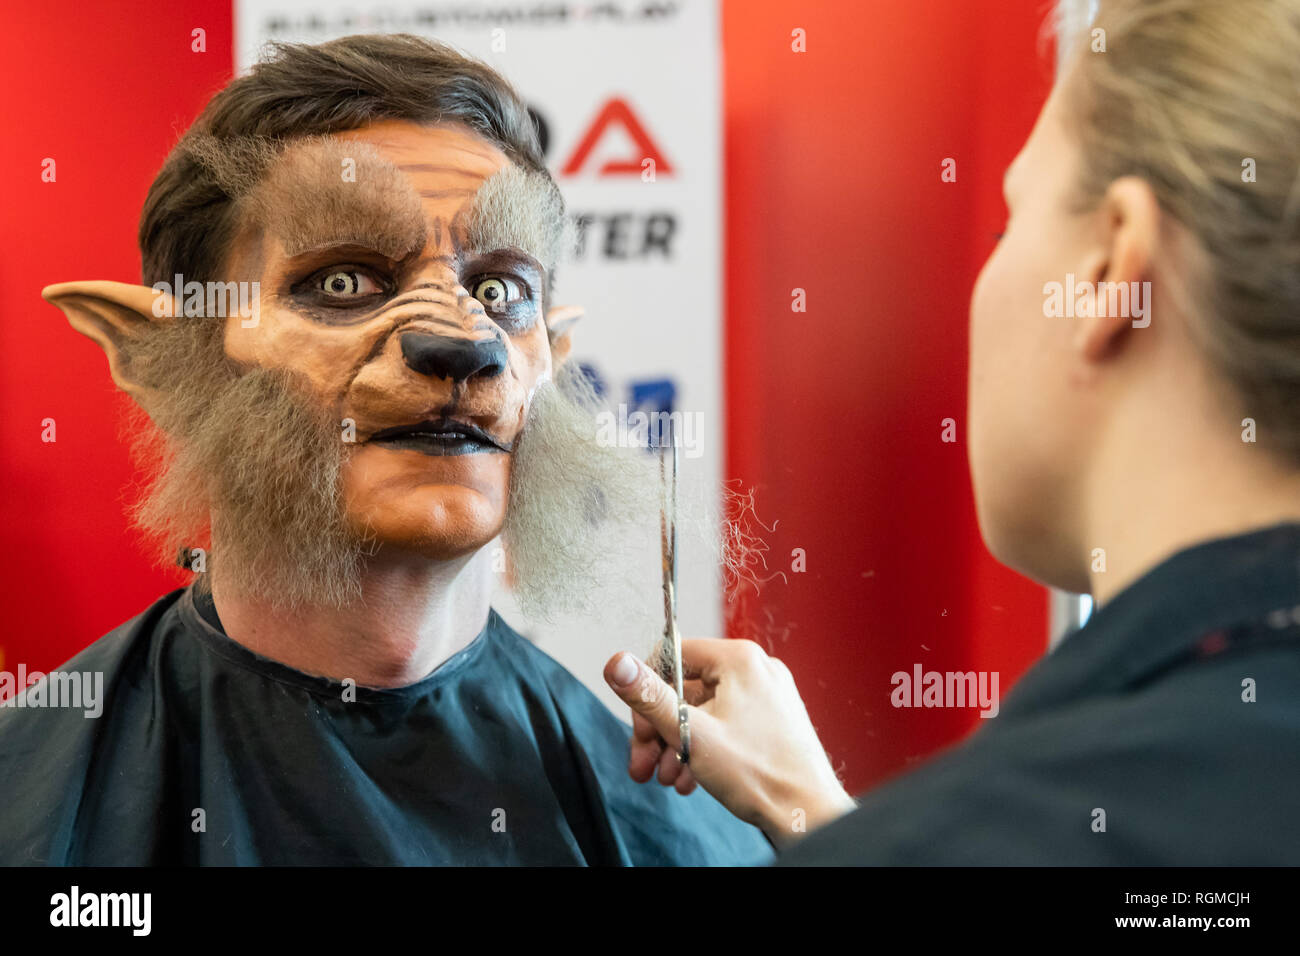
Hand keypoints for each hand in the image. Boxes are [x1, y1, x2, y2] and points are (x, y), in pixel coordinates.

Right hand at [603, 638, 856, 848]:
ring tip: (667, 777)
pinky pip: (724, 723)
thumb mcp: (691, 734)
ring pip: (703, 710)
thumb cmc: (760, 774)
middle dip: (659, 728)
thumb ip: (649, 697)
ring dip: (677, 744)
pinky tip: (690, 778)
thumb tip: (617, 662)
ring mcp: (766, 695)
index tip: (641, 725)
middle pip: (686, 687)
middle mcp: (756, 670)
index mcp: (739, 660)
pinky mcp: (770, 719)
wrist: (807, 813)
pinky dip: (702, 747)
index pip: (674, 654)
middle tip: (643, 760)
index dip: (649, 690)